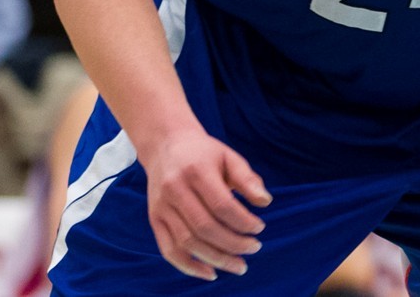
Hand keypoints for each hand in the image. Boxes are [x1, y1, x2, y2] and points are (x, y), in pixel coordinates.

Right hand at [138, 126, 269, 280]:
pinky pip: (168, 250)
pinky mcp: (154, 219)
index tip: (260, 228)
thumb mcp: (229, 156)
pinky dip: (188, 266)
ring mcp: (161, 207)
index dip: (243, 221)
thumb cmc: (204, 153)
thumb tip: (265, 202)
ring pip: (187, 242)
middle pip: (204, 227)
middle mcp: (175, 190)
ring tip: (238, 265)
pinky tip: (210, 272)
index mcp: (197, 171)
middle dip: (232, 244)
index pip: (222, 205)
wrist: (166, 145)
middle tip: (254, 248)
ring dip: (215, 259)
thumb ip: (247, 178)